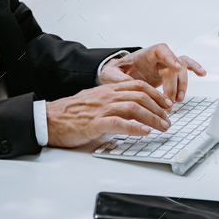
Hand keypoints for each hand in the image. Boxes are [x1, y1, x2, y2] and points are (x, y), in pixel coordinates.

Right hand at [46, 79, 171, 147]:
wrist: (50, 119)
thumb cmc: (71, 112)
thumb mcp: (95, 101)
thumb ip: (112, 102)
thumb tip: (131, 110)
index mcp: (107, 89)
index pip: (137, 85)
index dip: (155, 94)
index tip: (166, 104)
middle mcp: (107, 96)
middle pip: (140, 95)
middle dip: (158, 107)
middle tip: (168, 119)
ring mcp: (101, 109)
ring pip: (133, 108)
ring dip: (152, 118)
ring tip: (162, 127)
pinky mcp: (95, 123)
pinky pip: (119, 123)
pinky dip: (135, 127)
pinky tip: (145, 132)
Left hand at [99, 44, 205, 104]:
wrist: (120, 73)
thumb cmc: (116, 71)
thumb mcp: (110, 74)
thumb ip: (117, 78)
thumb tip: (130, 83)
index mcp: (146, 54)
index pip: (162, 50)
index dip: (171, 58)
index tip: (177, 68)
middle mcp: (159, 57)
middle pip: (174, 65)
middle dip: (174, 84)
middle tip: (170, 102)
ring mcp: (166, 64)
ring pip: (182, 70)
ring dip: (183, 85)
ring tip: (178, 100)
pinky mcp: (169, 73)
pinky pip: (186, 68)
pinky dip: (195, 68)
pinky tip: (202, 73)